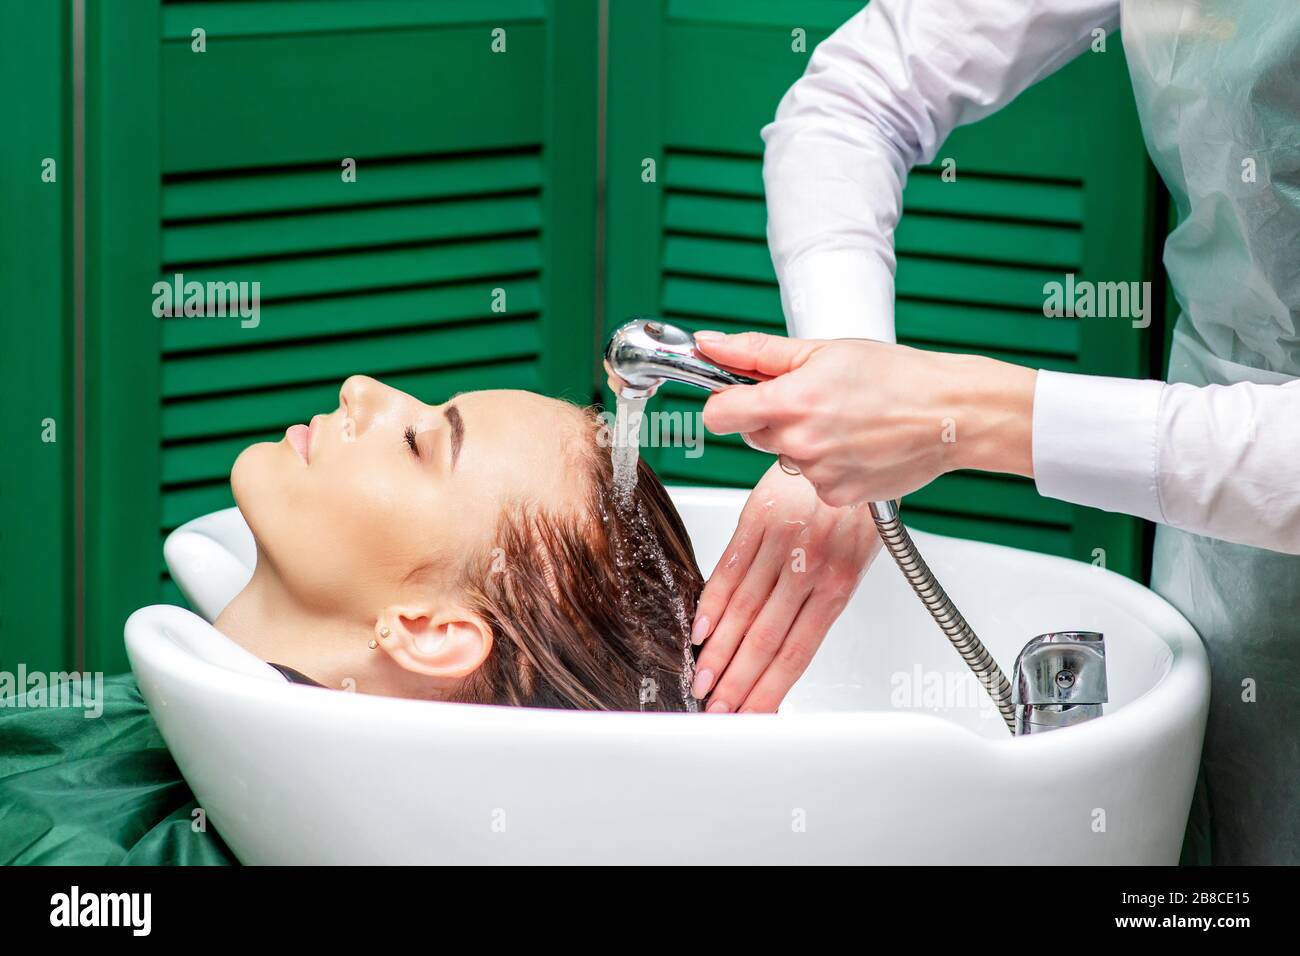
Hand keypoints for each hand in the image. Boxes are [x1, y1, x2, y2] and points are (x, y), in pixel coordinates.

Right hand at [690, 461, 879, 711]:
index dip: (771, 688)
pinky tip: (700, 631)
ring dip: (719, 651)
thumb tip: (785, 643)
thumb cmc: (856, 503)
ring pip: (746, 610)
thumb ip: (821, 596)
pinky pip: (731, 567)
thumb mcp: (855, 555)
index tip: (750, 715)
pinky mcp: (758, 518)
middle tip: (716, 711)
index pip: (799, 652)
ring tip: (702, 682)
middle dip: (739, 682)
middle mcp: (811, 568)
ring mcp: (783, 544)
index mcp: (839, 584)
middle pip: (767, 639)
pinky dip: (713, 602)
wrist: (857, 442)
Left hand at [696, 331, 1036, 506]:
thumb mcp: (821, 350)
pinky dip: (827, 464)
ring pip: (784, 457)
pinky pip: (812, 479)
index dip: (724, 402)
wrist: (949, 414)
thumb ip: (756, 351)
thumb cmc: (896, 376)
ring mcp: (819, 474)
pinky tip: (855, 444)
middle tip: (813, 399)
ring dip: (802, 441)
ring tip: (844, 420)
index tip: (739, 395)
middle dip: (772, 417)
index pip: (717, 415)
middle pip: (751, 435)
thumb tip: (710, 345)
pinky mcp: (837, 495)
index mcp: (790, 402)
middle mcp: (800, 443)